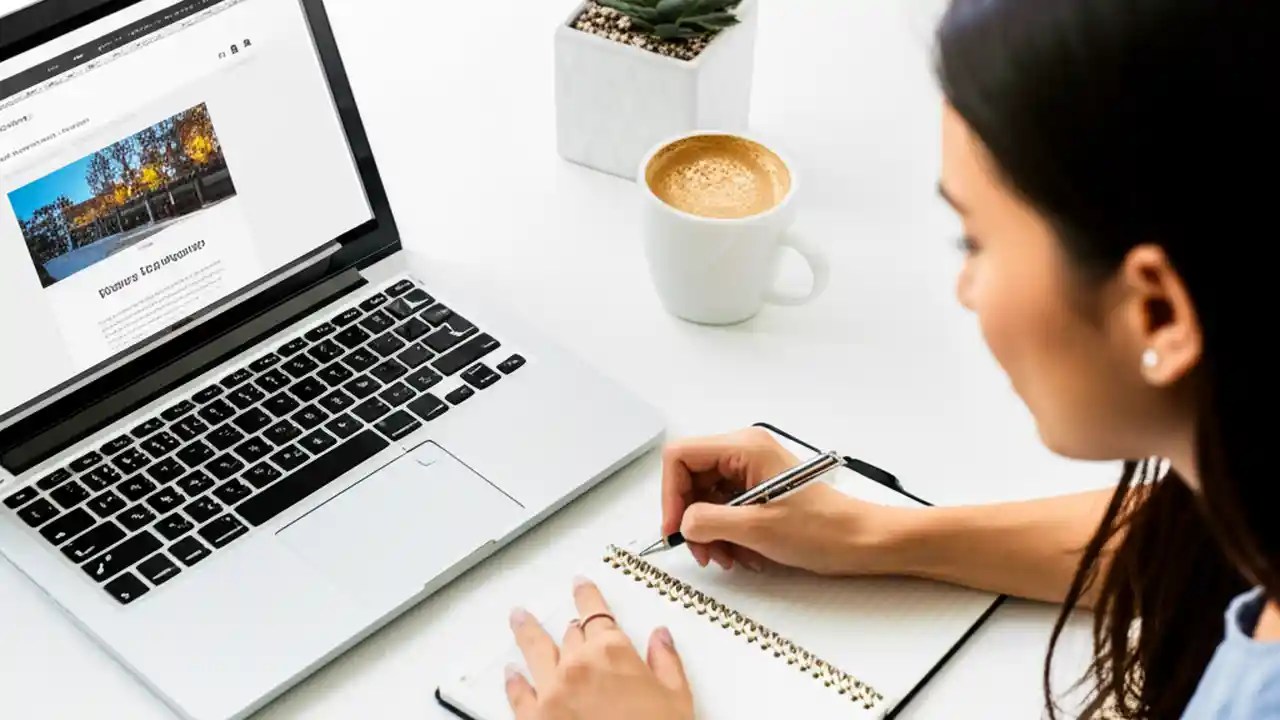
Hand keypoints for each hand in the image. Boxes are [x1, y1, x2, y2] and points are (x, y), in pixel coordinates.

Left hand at [505, 578, 693, 719]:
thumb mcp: (677, 699)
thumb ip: (666, 663)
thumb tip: (661, 638)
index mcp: (613, 653)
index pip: (596, 613)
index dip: (587, 596)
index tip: (580, 585)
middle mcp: (578, 665)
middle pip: (569, 635)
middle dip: (569, 626)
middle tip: (566, 618)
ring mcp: (552, 692)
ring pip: (535, 652)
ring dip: (527, 632)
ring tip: (518, 618)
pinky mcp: (534, 719)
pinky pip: (519, 694)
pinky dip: (514, 681)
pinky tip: (511, 673)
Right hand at [662, 428, 906, 575]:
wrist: (861, 541)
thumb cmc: (822, 529)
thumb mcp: (757, 528)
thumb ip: (709, 521)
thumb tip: (682, 523)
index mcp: (744, 447)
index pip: (681, 457)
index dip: (670, 494)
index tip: (675, 529)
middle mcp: (744, 451)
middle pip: (691, 478)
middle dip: (691, 519)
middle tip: (702, 552)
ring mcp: (752, 470)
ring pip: (705, 497)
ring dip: (709, 531)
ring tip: (727, 558)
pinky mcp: (759, 490)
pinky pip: (725, 508)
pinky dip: (725, 533)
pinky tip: (742, 554)